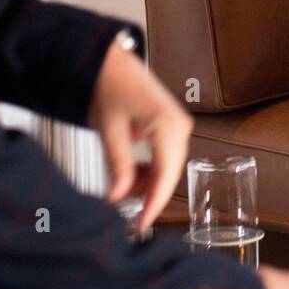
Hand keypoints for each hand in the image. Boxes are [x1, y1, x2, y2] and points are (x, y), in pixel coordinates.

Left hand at [88, 38, 192, 232]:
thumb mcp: (108, 129)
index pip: (165, 175)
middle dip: (145, 192)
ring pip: (167, 169)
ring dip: (145, 180)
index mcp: (167, 125)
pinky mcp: (172, 127)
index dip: (153, 203)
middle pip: (169, 174)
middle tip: (118, 199)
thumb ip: (116, 165)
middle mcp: (180, 127)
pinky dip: (148, 169)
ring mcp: (179, 126)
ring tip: (119, 178)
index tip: (140, 225)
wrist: (110, 64)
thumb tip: (117, 198)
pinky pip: (165, 158)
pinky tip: (130, 167)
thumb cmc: (109, 87)